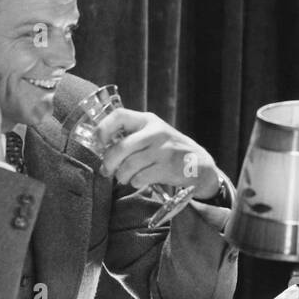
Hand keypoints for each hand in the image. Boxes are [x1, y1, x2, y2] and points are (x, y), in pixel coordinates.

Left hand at [95, 108, 220, 198]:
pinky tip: (139, 181)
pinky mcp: (168, 168)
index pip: (119, 116)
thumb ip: (132, 136)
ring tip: (124, 177)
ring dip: (122, 175)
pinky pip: (141, 177)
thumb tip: (101, 147)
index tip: (98, 142)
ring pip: (129, 165)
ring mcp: (163, 150)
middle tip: (106, 170)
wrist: (199, 164)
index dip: (103, 129)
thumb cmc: (170, 150)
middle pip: (121, 147)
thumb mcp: (154, 134)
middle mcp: (156, 132)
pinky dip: (135, 182)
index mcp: (148, 120)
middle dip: (109, 162)